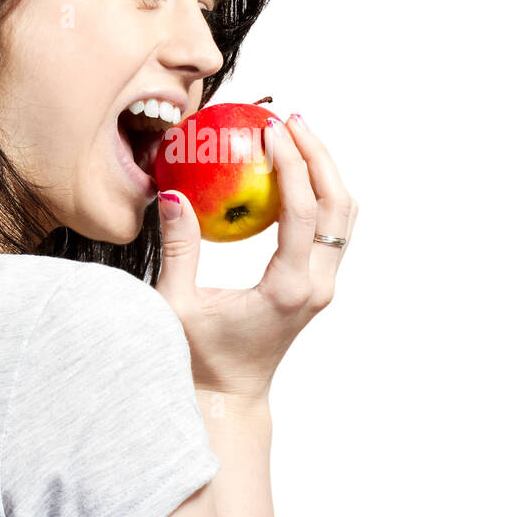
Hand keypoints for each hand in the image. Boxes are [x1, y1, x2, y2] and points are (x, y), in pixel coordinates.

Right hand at [154, 114, 357, 404]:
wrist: (228, 396)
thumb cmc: (196, 358)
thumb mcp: (177, 304)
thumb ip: (178, 248)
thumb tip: (173, 194)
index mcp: (287, 289)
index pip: (302, 212)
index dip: (291, 163)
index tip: (269, 129)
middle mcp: (316, 286)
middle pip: (339, 206)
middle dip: (319, 156)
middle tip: (288, 120)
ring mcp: (322, 286)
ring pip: (343, 217)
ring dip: (324, 172)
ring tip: (293, 136)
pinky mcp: (317, 285)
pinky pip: (329, 229)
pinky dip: (317, 194)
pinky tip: (289, 171)